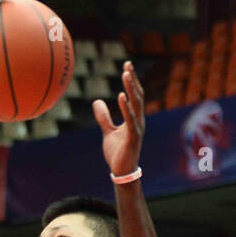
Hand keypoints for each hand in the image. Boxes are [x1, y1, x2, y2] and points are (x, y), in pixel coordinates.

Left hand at [94, 61, 145, 175]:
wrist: (121, 172)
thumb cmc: (117, 152)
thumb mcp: (108, 131)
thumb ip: (104, 117)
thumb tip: (96, 101)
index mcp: (134, 118)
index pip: (135, 95)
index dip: (132, 81)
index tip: (127, 65)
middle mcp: (139, 120)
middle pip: (138, 96)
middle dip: (133, 80)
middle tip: (128, 64)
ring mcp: (137, 128)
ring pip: (136, 104)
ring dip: (131, 88)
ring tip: (126, 74)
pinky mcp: (133, 137)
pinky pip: (131, 119)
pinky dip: (126, 107)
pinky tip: (122, 96)